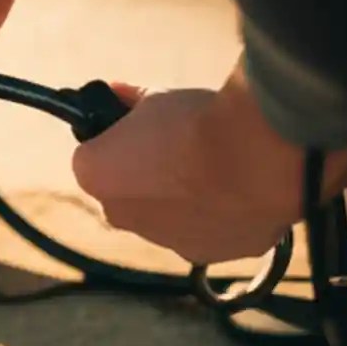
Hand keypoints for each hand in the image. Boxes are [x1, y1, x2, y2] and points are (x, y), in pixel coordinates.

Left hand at [71, 62, 346, 264]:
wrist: (253, 156)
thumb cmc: (196, 121)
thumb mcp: (156, 97)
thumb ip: (131, 102)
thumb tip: (117, 92)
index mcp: (96, 176)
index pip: (94, 157)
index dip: (116, 140)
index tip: (140, 128)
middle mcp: (120, 216)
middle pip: (129, 192)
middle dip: (147, 174)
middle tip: (180, 147)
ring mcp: (164, 241)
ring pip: (168, 217)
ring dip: (182, 198)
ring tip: (217, 167)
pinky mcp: (208, 253)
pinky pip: (208, 231)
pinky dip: (218, 214)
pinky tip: (238, 188)